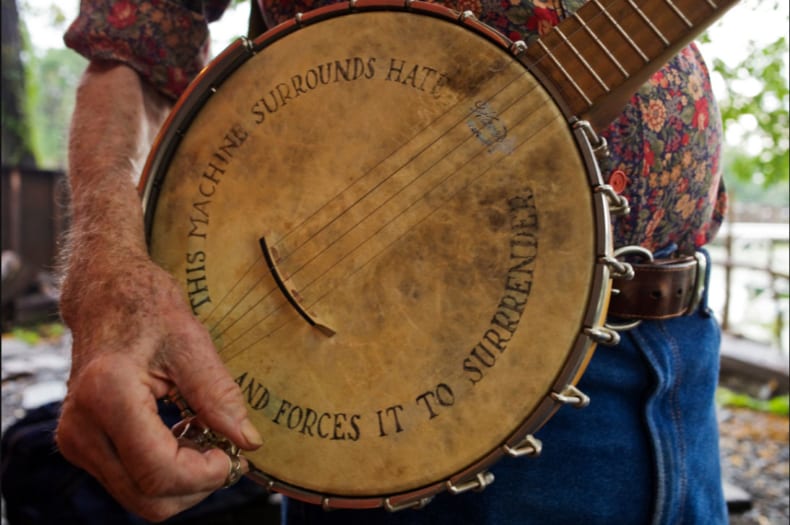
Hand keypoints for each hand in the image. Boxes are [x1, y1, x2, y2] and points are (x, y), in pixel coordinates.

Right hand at [56, 255, 262, 521]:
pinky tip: (181, 436)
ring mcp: (76, 442)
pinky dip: (165, 472)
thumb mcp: (192, 342)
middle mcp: (81, 428)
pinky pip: (130, 482)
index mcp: (106, 396)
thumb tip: (248, 442)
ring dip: (182, 481)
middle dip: (197, 486)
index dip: (206, 474)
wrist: (104, 296)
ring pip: (139, 498)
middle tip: (225, 450)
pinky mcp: (80, 447)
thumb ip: (219, 395)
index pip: (159, 472)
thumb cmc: (147, 307)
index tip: (234, 452)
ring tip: (202, 435)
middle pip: (147, 499)